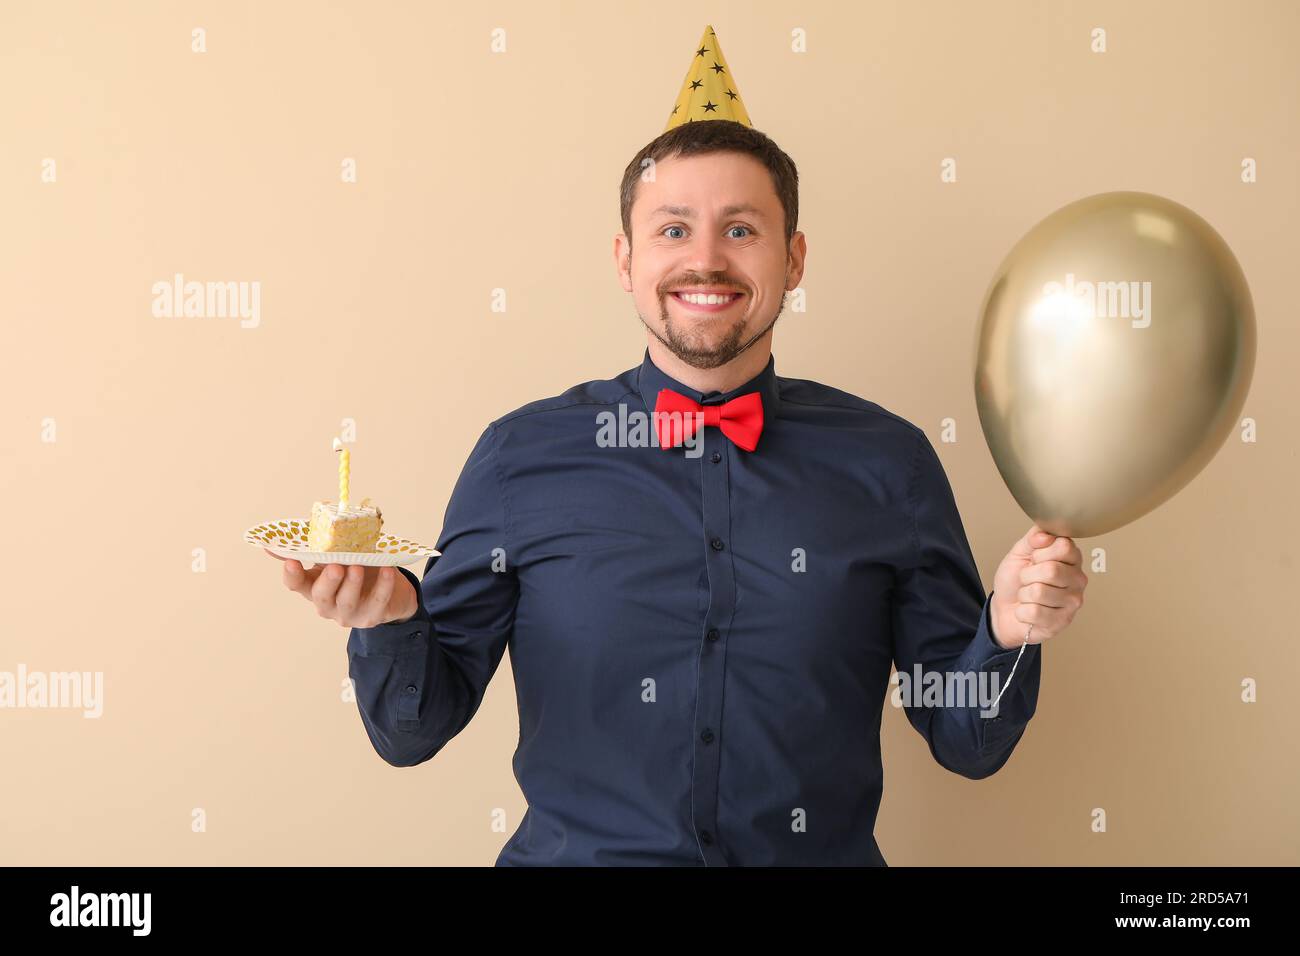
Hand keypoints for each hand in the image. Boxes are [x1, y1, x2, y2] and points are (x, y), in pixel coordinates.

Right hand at [265, 548, 419, 626]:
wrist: (391, 591)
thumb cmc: (360, 569)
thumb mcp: (343, 557)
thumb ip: (329, 546)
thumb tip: (314, 524)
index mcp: (314, 585)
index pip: (296, 583)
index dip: (291, 574)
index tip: (291, 561)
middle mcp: (327, 603)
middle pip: (321, 595)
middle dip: (327, 581)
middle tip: (334, 566)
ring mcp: (349, 613)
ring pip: (347, 602)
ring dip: (352, 584)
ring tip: (358, 567)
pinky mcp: (371, 617)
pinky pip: (377, 601)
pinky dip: (383, 585)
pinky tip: (387, 570)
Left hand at [989, 525, 1086, 648]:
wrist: (1004, 609)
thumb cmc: (1015, 581)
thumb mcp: (1020, 552)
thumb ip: (1033, 537)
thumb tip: (1044, 534)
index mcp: (1071, 559)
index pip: (1064, 547)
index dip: (1040, 553)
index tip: (1034, 559)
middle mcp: (1078, 579)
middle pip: (1051, 570)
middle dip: (1027, 575)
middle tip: (1027, 579)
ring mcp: (1073, 602)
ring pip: (1039, 592)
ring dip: (1024, 594)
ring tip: (1028, 596)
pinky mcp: (1062, 621)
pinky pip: (1034, 612)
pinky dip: (1022, 612)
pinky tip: (1028, 611)